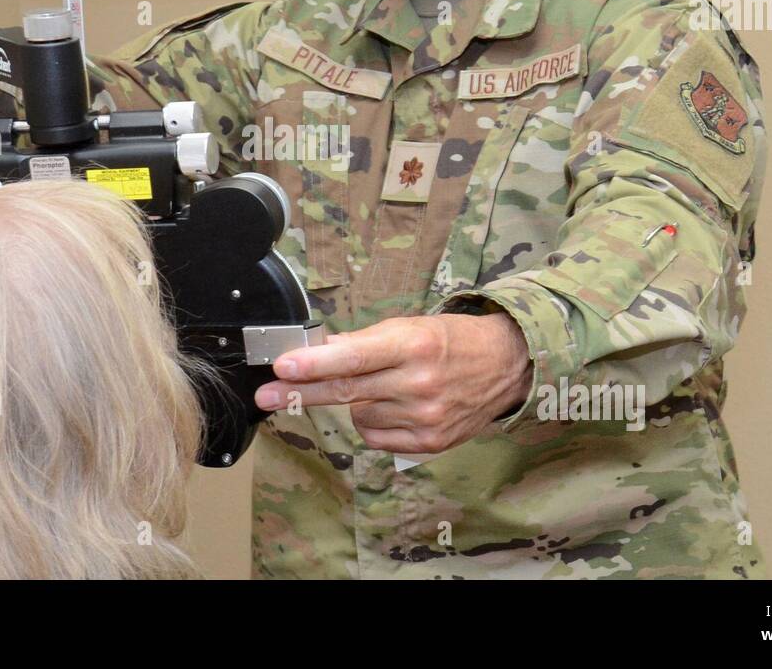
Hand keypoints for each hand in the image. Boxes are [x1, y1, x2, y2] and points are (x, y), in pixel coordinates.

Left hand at [254, 312, 532, 453]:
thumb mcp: (409, 327)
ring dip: (358, 401)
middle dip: (300, 392)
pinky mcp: (430, 443)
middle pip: (346, 391)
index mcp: (413, 345)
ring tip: (386, 386)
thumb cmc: (451, 341)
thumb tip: (317, 350)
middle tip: (266, 394)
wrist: (506, 366)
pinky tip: (394, 406)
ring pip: (358, 416)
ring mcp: (425, 417)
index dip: (316, 364)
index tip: (284, 366)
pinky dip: (374, 422)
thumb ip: (363, 342)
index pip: (355, 357)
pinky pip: (376, 438)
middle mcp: (419, 383)